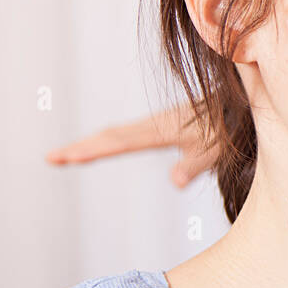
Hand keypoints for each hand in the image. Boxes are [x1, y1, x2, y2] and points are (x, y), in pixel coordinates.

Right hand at [44, 103, 215, 187]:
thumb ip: (194, 166)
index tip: (68, 157)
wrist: (237, 104)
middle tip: (51, 158)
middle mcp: (153, 125)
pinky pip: (125, 132)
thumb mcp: (214, 151)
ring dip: (88, 143)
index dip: (94, 151)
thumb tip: (176, 182)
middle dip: (79, 147)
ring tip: (64, 155)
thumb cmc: (228, 129)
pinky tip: (99, 143)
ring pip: (114, 133)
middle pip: (109, 137)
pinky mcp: (159, 124)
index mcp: (161, 131)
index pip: (120, 143)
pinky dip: (105, 138)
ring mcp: (154, 123)